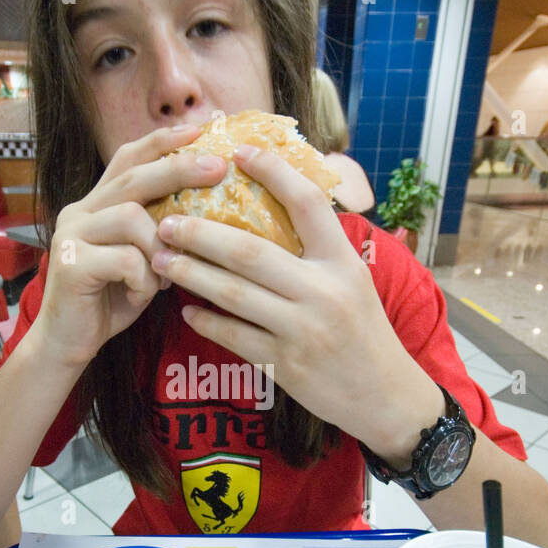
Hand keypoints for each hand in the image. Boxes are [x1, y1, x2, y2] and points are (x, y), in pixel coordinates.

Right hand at [31, 123, 226, 369]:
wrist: (67, 344)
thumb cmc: (109, 302)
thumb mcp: (141, 261)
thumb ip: (157, 234)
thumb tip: (206, 215)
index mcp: (96, 205)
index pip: (127, 159)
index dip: (161, 142)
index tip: (197, 130)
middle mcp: (80, 212)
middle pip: (133, 178)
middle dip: (178, 169)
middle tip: (217, 168)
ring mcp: (71, 235)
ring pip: (130, 216)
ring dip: (160, 246)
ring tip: (165, 276)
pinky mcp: (71, 264)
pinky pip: (125, 258)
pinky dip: (144, 278)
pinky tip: (141, 294)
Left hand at [150, 143, 442, 455]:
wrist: (386, 396)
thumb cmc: (364, 331)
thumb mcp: (353, 280)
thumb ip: (319, 248)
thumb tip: (277, 202)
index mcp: (343, 262)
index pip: (307, 203)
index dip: (273, 172)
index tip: (238, 151)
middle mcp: (323, 291)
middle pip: (250, 251)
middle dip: (201, 234)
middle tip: (166, 220)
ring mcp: (302, 330)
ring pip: (233, 294)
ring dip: (191, 274)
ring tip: (161, 259)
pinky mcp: (286, 365)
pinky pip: (234, 336)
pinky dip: (206, 321)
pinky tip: (186, 308)